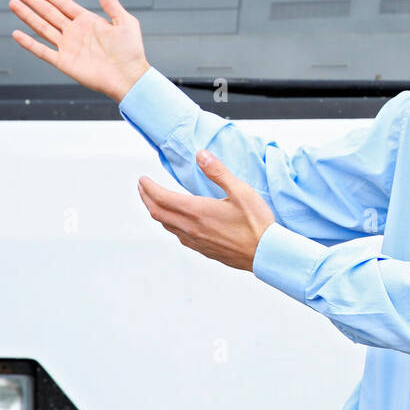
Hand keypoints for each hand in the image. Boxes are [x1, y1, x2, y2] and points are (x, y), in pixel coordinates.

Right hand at [9, 0, 150, 101]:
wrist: (129, 77)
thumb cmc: (131, 51)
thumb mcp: (125, 22)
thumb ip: (111, 4)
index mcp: (88, 21)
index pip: (62, 3)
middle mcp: (75, 32)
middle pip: (48, 12)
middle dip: (31, 0)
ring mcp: (68, 47)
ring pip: (42, 28)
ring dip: (27, 16)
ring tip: (13, 3)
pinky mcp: (64, 62)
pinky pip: (42, 52)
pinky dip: (29, 43)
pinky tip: (17, 34)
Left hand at [137, 149, 277, 271]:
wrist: (266, 253)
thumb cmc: (257, 223)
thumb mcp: (241, 191)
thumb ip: (218, 172)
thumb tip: (201, 155)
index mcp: (198, 211)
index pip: (162, 198)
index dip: (148, 187)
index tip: (143, 179)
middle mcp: (192, 228)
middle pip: (158, 212)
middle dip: (146, 198)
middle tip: (142, 188)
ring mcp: (196, 241)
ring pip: (167, 225)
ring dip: (157, 211)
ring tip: (155, 202)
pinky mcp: (203, 250)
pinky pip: (178, 236)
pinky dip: (170, 224)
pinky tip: (177, 221)